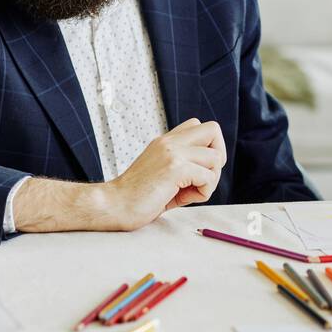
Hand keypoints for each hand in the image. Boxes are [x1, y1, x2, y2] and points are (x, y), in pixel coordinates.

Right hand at [109, 118, 225, 228]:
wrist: (112, 205)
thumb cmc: (136, 196)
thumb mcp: (161, 172)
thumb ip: (182, 166)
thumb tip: (210, 173)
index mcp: (165, 141)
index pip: (199, 126)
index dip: (208, 147)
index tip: (197, 169)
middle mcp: (170, 142)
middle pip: (213, 129)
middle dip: (218, 155)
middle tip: (203, 177)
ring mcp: (173, 153)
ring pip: (216, 157)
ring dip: (211, 179)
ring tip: (190, 192)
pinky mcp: (175, 168)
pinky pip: (208, 176)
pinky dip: (203, 192)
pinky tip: (184, 198)